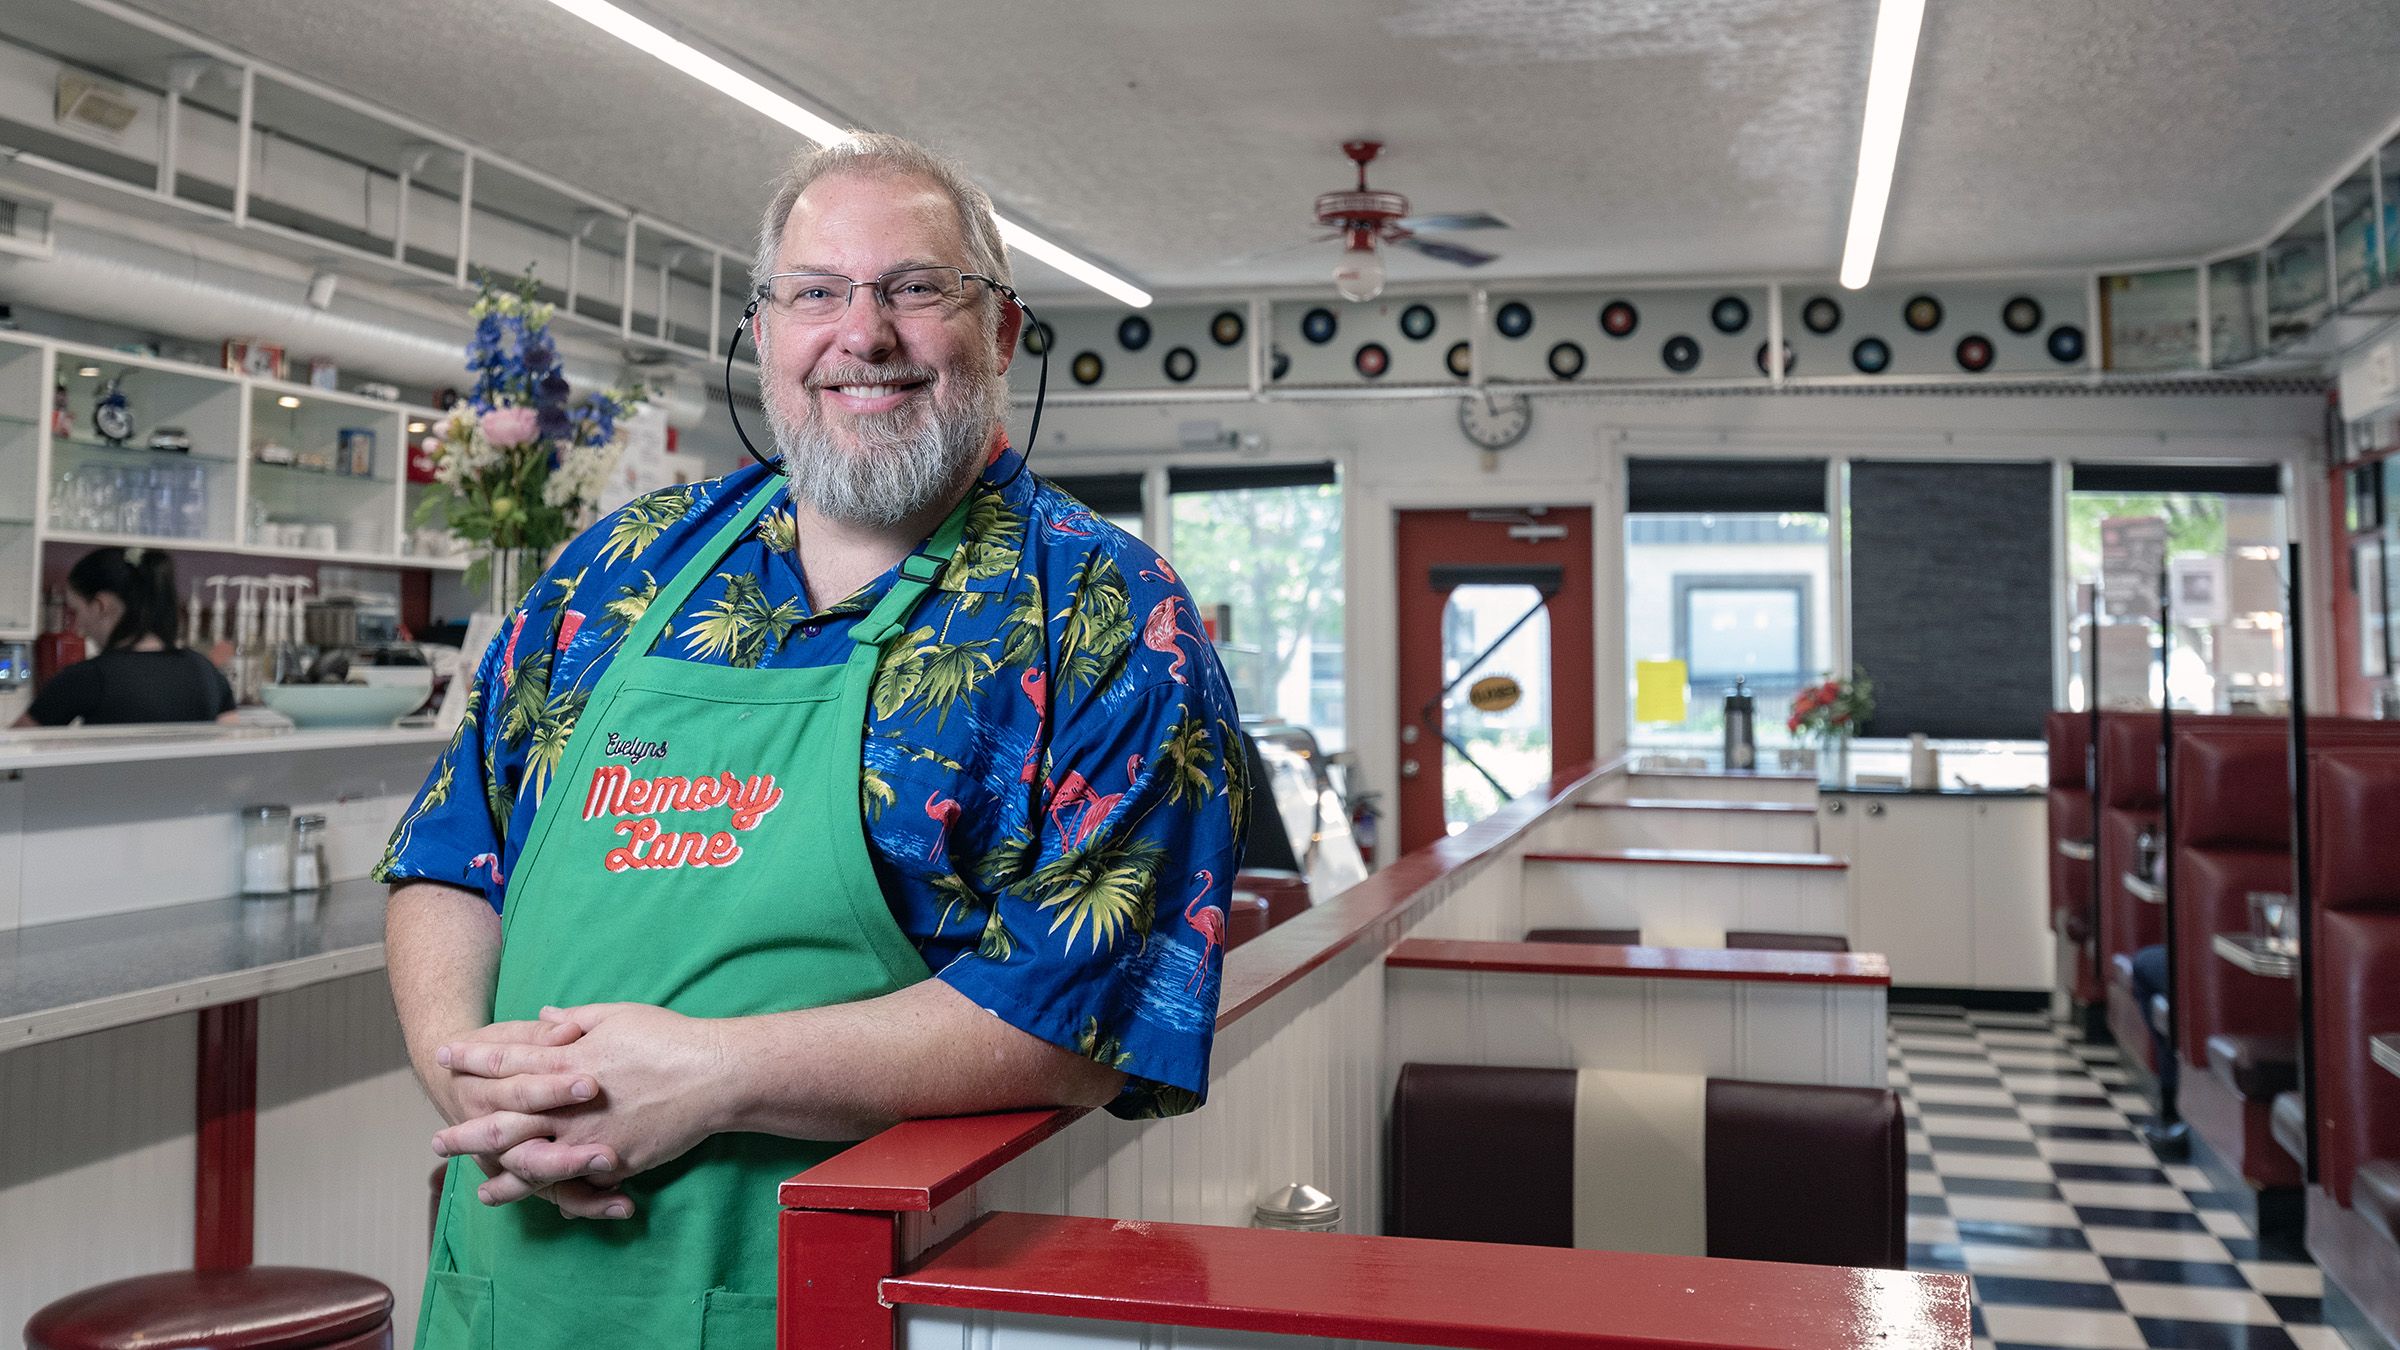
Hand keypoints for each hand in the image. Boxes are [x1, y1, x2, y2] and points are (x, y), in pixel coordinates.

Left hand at [434, 1003, 732, 1212]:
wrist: (714, 1075)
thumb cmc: (669, 1038)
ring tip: (476, 1187)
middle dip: (468, 1129)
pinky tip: (540, 1204)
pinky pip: (574, 1182)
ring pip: (530, 1161)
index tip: (444, 1056)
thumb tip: (543, 1017)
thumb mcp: (618, 1015)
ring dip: (501, 1175)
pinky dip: (550, 1195)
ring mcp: (588, 1135)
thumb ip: (576, 1019)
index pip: (508, 1058)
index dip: (473, 1057)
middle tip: (437, 1141)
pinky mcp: (613, 1161)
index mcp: (568, 1060)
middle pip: (504, 1118)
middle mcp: (568, 1102)